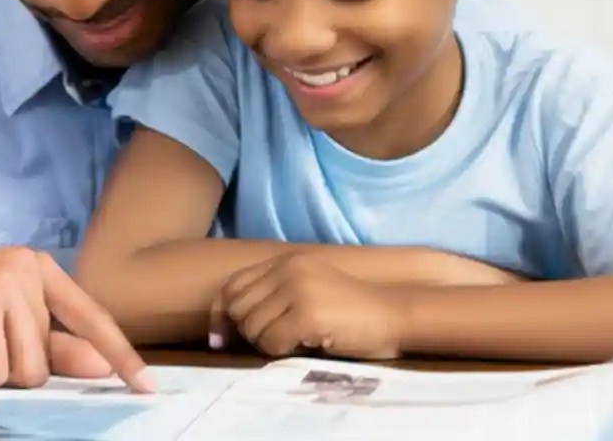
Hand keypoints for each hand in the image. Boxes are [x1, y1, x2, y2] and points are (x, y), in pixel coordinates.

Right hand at [0, 247, 151, 391]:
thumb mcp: (1, 331)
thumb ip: (50, 345)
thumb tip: (99, 366)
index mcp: (40, 270)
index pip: (92, 317)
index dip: (120, 355)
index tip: (148, 385)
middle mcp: (28, 268)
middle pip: (47, 359)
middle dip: (9, 369)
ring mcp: (5, 282)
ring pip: (25, 368)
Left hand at [210, 253, 407, 359]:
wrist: (393, 314)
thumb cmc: (350, 309)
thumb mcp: (307, 288)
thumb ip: (272, 293)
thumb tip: (225, 322)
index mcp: (285, 261)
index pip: (232, 285)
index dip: (220, 314)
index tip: (220, 339)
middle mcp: (288, 269)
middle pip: (237, 309)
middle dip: (248, 332)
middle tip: (275, 340)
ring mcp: (298, 289)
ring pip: (252, 328)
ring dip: (268, 343)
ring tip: (295, 340)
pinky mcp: (308, 314)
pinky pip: (271, 342)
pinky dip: (281, 351)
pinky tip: (304, 345)